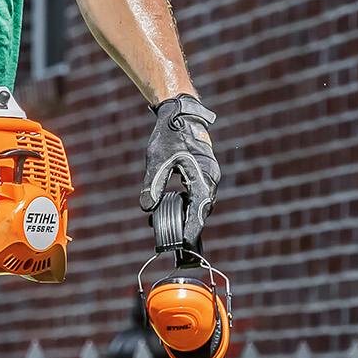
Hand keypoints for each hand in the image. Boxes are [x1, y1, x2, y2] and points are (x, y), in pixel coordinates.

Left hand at [140, 95, 219, 241]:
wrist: (180, 114)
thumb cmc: (170, 134)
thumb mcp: (157, 159)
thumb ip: (153, 183)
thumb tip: (147, 208)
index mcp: (203, 175)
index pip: (199, 208)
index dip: (192, 227)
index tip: (185, 242)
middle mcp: (209, 177)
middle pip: (202, 209)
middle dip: (190, 226)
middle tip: (176, 243)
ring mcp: (208, 175)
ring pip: (200, 203)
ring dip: (189, 216)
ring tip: (172, 231)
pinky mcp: (202, 173)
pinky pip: (198, 195)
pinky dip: (188, 205)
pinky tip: (176, 212)